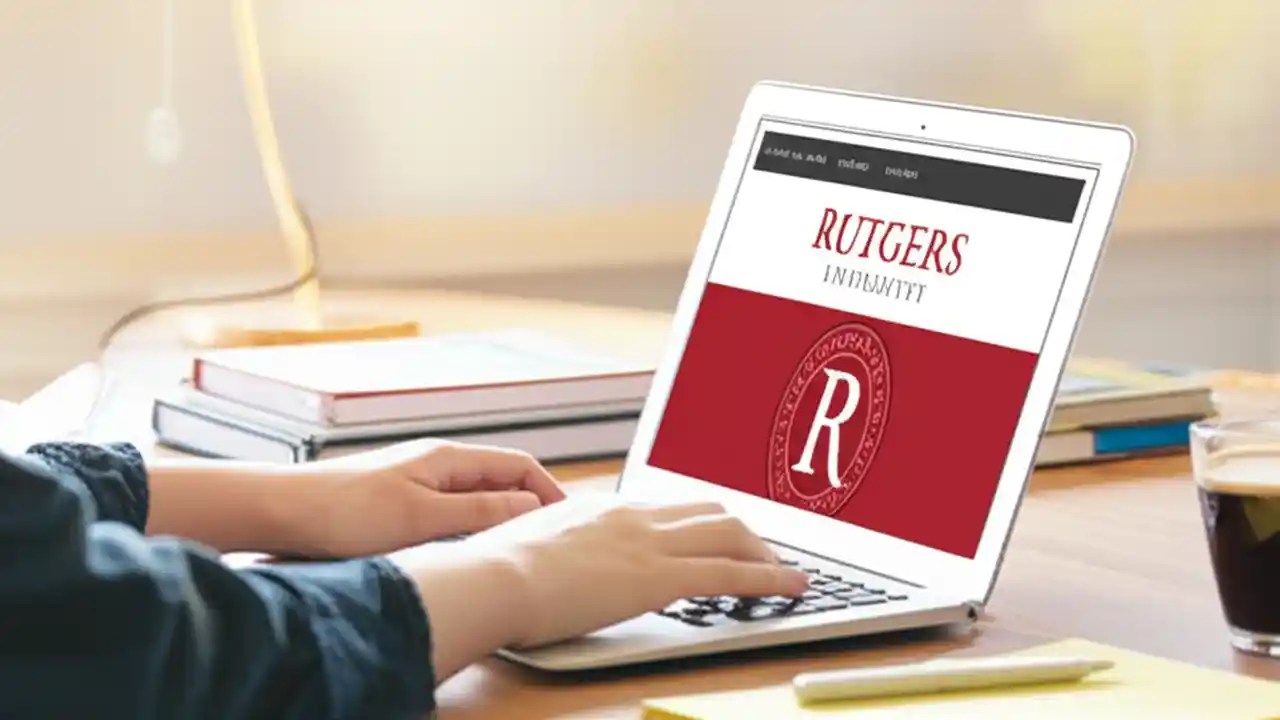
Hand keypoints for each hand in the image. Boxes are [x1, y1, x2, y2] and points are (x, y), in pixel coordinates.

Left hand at [290, 439, 565, 556]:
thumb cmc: (343, 511)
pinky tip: (465, 553)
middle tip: (548, 539)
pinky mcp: (398, 503)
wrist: (280, 512)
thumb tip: (530, 506)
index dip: (549, 490)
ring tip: (513, 548)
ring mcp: (416, 482)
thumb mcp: (421, 517)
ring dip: (498, 518)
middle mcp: (435, 464)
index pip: (519, 464)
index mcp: (447, 458)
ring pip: (475, 497)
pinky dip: (469, 528)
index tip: (567, 521)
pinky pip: (450, 511)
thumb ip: (479, 511)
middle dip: (529, 504)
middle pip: (500, 479)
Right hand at [389, 496, 808, 679]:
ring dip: (764, 553)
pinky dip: (769, 580)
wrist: (495, 579)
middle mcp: (635, 515)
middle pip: (709, 510)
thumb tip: (546, 554)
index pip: (669, 506)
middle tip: (760, 551)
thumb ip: (552, 545)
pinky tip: (790, 588)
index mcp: (606, 507)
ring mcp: (650, 542)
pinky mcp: (660, 577)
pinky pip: (731, 573)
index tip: (714, 530)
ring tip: (785, 571)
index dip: (700, 519)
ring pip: (730, 534)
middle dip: (742, 531)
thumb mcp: (530, 544)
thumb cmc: (499, 571)